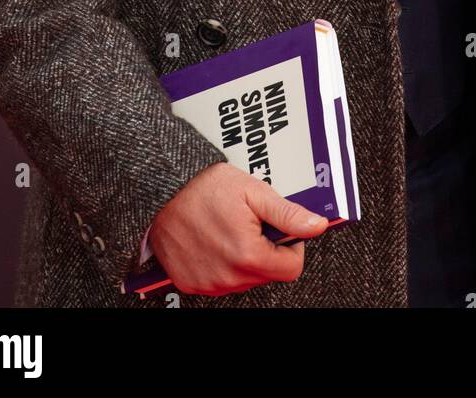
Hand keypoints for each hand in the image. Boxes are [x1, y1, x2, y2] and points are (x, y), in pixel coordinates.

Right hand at [148, 161, 329, 295]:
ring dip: (245, 258)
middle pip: (269, 274)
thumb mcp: (252, 191)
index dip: (292, 245)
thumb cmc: (202, 190)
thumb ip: (287, 213)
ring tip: (230, 228)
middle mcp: (229, 277)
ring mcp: (210, 284)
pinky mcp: (193, 284)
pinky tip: (215, 240)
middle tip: (251, 223)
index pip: (293, 268)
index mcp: (248, 255)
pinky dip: (224, 264)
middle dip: (267, 249)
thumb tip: (316, 225)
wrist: (159, 196)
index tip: (279, 229)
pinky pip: (222, 281)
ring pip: (246, 279)